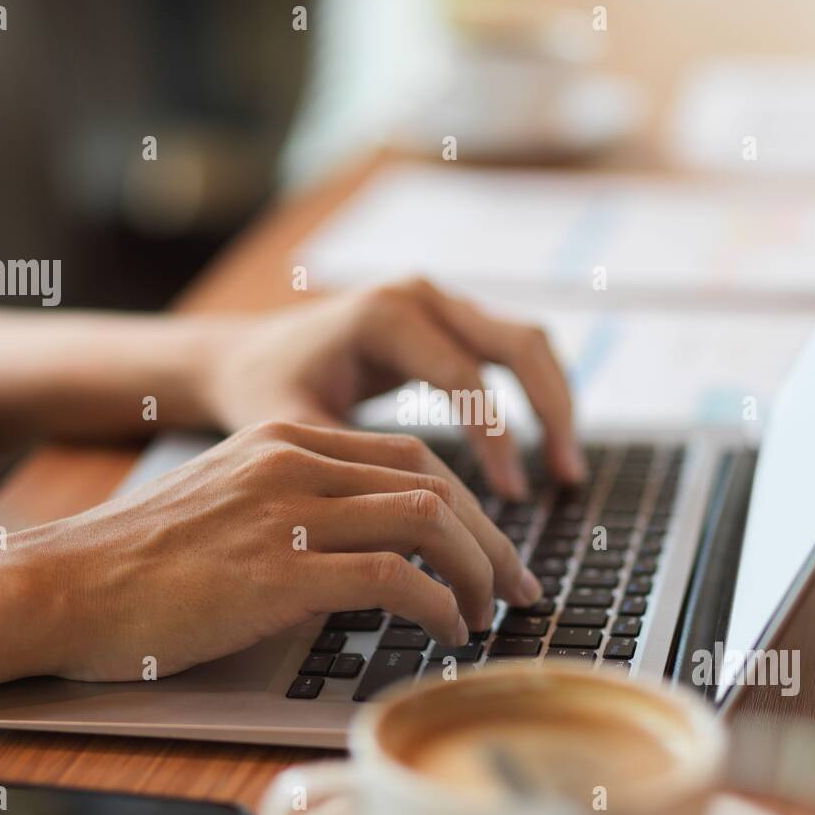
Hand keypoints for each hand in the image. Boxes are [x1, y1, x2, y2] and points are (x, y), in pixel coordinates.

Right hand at [43, 420, 543, 681]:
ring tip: (488, 614)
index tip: (493, 549)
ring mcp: (288, 510)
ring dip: (477, 570)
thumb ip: (297, 505)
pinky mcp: (279, 569)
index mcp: (285, 439)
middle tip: (519, 586)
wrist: (62, 585)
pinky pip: (395, 576)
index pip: (410, 456)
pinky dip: (438, 605)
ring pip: (428, 519)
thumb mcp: (229, 505)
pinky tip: (446, 629)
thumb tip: (373, 548)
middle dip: (492, 538)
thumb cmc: (140, 562)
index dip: (468, 504)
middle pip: (434, 481)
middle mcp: (294, 460)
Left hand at [188, 278, 586, 498]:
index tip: (511, 497)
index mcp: (383, 316)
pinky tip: (543, 447)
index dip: (496, 438)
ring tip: (567, 469)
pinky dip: (537, 395)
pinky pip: (513, 350)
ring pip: (529, 340)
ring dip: (556, 402)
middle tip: (567, 477)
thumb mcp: (296, 428)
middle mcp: (421, 295)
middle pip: (521, 341)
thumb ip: (354, 462)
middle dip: (552, 411)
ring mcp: (440, 300)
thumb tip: (416, 520)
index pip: (464, 375)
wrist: (247, 355)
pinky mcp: (450, 319)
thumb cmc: (265, 393)